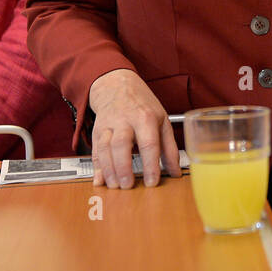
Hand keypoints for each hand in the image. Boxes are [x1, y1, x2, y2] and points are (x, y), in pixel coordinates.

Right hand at [87, 68, 181, 188]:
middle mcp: (125, 120)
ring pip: (105, 148)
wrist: (116, 84)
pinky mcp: (97, 130)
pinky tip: (100, 180)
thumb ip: (169, 148)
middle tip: (128, 186)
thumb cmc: (142, 104)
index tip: (152, 182)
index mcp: (146, 117)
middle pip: (122, 145)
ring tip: (115, 186)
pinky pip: (95, 150)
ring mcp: (109, 125)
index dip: (151, 164)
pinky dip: (97, 167)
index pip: (149, 143)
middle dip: (124, 168)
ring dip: (109, 169)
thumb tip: (175, 172)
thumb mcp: (162, 120)